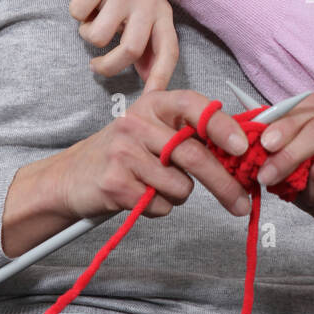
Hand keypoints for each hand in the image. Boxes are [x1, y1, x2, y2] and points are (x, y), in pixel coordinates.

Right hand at [50, 89, 251, 221]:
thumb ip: (189, 133)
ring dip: (178, 195)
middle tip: (242, 203)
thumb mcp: (153, 131)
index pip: (194, 106)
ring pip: (181, 187)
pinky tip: (140, 195)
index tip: (242, 147)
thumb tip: (240, 149)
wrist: (71, 178)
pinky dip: (158, 208)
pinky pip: (161, 205)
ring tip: (155, 185)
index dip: (222, 125)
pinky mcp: (115, 182)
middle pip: (194, 156)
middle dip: (224, 185)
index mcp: (154, 104)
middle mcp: (137, 123)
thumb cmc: (124, 155)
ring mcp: (124, 152)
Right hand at [69, 0, 178, 90]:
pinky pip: (77, 13)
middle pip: (130, 50)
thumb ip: (147, 54)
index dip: (161, 75)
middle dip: (107, 67)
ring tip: (94, 20)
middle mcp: (148, 2)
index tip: (151, 96)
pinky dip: (77, 14)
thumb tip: (149, 86)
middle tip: (95, 66)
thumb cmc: (128, 2)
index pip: (169, 50)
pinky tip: (86, 2)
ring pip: (97, 35)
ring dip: (88, 34)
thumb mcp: (143, 24)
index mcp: (163, 16)